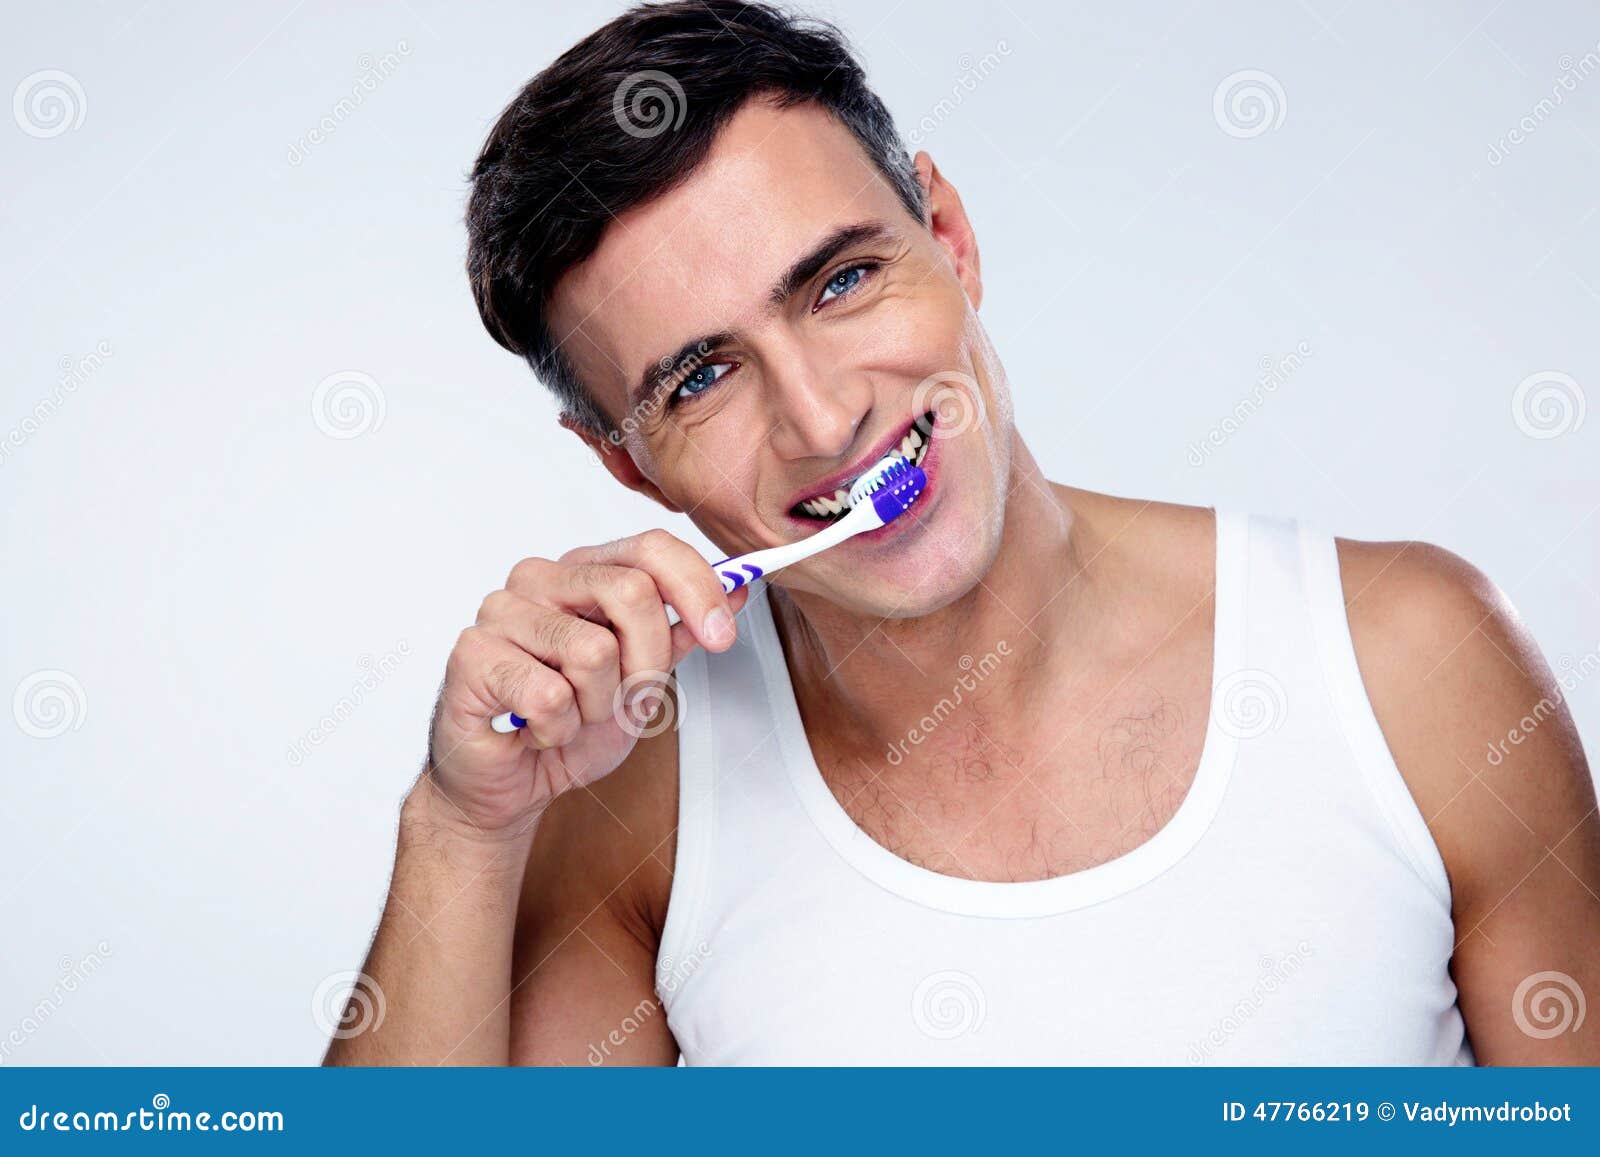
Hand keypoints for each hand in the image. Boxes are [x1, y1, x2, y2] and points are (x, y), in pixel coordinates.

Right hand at [425, 529, 748, 834]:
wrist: (510, 785)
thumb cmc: (569, 726)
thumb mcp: (643, 682)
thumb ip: (681, 634)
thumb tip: (737, 589)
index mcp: (582, 572)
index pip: (651, 548)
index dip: (698, 589)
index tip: (724, 637)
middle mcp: (540, 579)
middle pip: (632, 591)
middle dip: (645, 664)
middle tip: (619, 700)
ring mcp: (500, 611)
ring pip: (594, 652)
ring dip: (595, 707)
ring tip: (567, 715)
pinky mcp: (473, 653)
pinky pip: (549, 695)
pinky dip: (556, 729)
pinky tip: (533, 729)